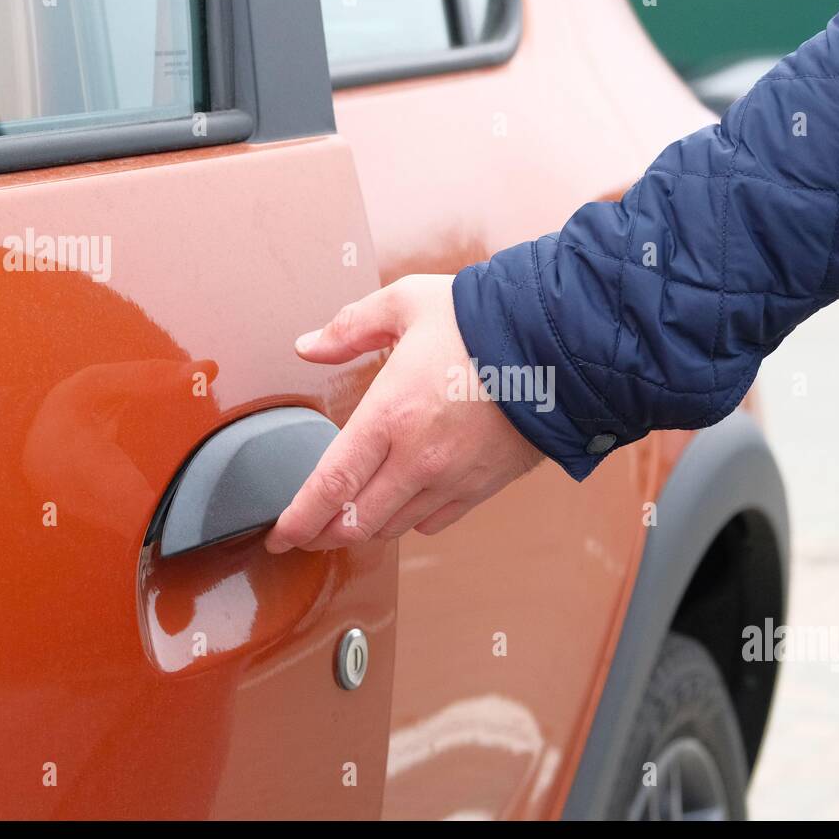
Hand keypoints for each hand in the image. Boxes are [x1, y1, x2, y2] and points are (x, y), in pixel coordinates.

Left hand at [265, 274, 544, 552]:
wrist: (560, 347)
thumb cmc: (484, 322)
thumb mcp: (407, 303)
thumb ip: (350, 326)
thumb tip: (308, 345)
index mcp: (390, 415)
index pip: (329, 485)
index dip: (298, 519)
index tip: (279, 535)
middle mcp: (418, 458)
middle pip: (355, 523)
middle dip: (322, 534)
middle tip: (304, 532)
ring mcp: (452, 479)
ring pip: (392, 528)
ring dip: (363, 529)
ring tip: (346, 518)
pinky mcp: (481, 487)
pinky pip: (433, 522)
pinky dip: (408, 520)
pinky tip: (400, 502)